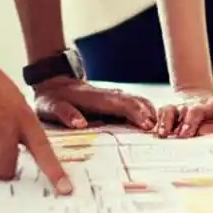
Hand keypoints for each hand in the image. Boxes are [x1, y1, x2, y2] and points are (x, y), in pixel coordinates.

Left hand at [33, 77, 157, 131]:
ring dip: (150, 111)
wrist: (53, 83)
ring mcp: (112, 96)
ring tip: (163, 127)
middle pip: (134, 102)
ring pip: (137, 101)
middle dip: (149, 114)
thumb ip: (64, 113)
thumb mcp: (50, 107)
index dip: (135, 113)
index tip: (147, 125)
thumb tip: (80, 123)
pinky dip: (146, 110)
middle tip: (162, 130)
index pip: (120, 105)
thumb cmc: (51, 99)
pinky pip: (133, 104)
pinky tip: (153, 120)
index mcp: (95, 99)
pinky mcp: (114, 100)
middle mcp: (108, 95)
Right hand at [154, 90, 212, 138]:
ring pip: (180, 110)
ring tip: (167, 134)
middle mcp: (205, 105)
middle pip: (198, 110)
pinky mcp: (174, 109)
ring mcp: (188, 106)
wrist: (201, 100)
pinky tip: (160, 133)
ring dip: (174, 122)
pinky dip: (162, 121)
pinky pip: (166, 111)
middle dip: (191, 121)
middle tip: (186, 134)